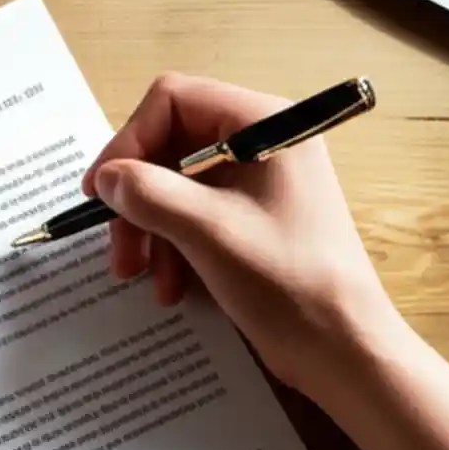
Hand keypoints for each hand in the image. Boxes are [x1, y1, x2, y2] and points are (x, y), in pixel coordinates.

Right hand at [81, 74, 394, 392]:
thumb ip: (149, 193)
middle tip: (116, 243)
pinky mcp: (250, 217)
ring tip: (136, 273)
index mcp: (261, 123)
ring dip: (147, 228)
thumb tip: (105, 177)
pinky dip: (170, 244)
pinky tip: (168, 285)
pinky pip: (191, 213)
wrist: (345, 349)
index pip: (173, 99)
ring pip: (173, 183)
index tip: (103, 188)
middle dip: (136, 196)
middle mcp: (258, 141)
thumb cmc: (289, 281)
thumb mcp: (209, 231)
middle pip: (168, 144)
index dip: (130, 139)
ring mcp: (255, 180)